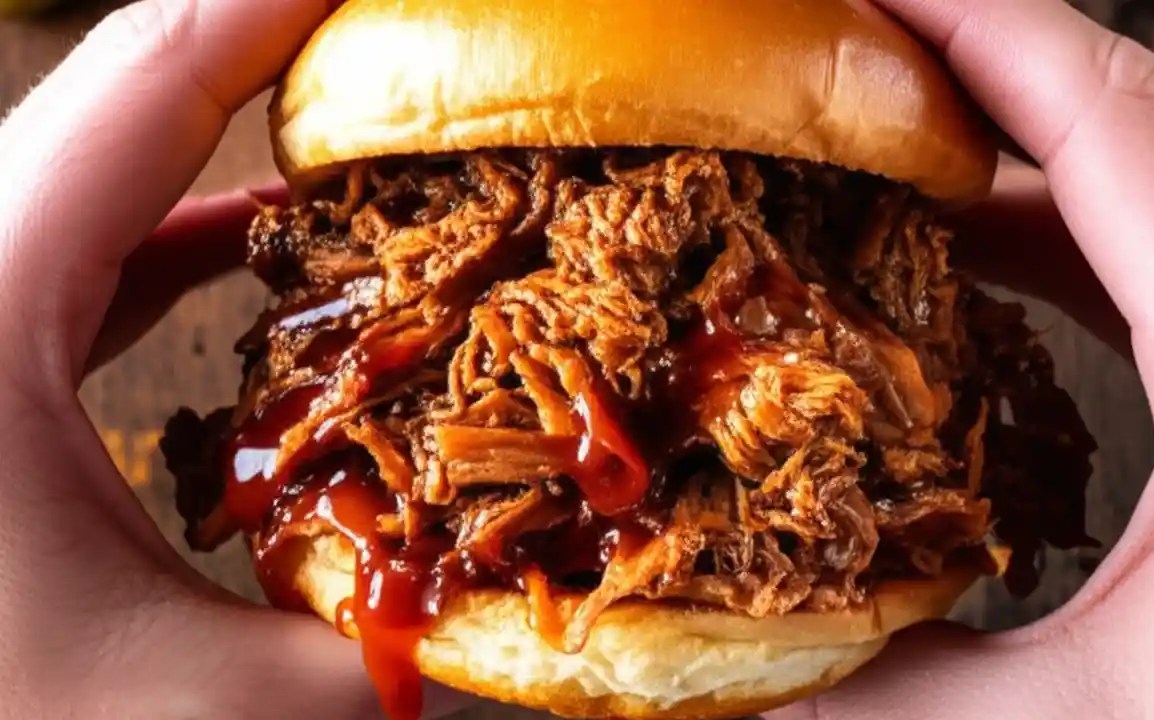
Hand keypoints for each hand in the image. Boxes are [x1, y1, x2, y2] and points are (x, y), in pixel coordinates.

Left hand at [0, 1, 472, 716]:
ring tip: (362, 135)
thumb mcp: (203, 710)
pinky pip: (74, 252)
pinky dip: (176, 235)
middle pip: (123, 95)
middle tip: (400, 45)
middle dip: (273, 50)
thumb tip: (545, 630)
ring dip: (230, 142)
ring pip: (94, 171)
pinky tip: (258, 258)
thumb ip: (390, 655)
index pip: (154, 80)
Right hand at [770, 1, 1153, 716]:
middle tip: (846, 45)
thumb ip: (877, 679)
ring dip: (1018, 145)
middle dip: (986, 57)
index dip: (984, 30)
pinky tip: (977, 247)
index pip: (1114, 132)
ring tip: (885, 138)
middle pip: (1144, 120)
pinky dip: (1064, 223)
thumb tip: (717, 658)